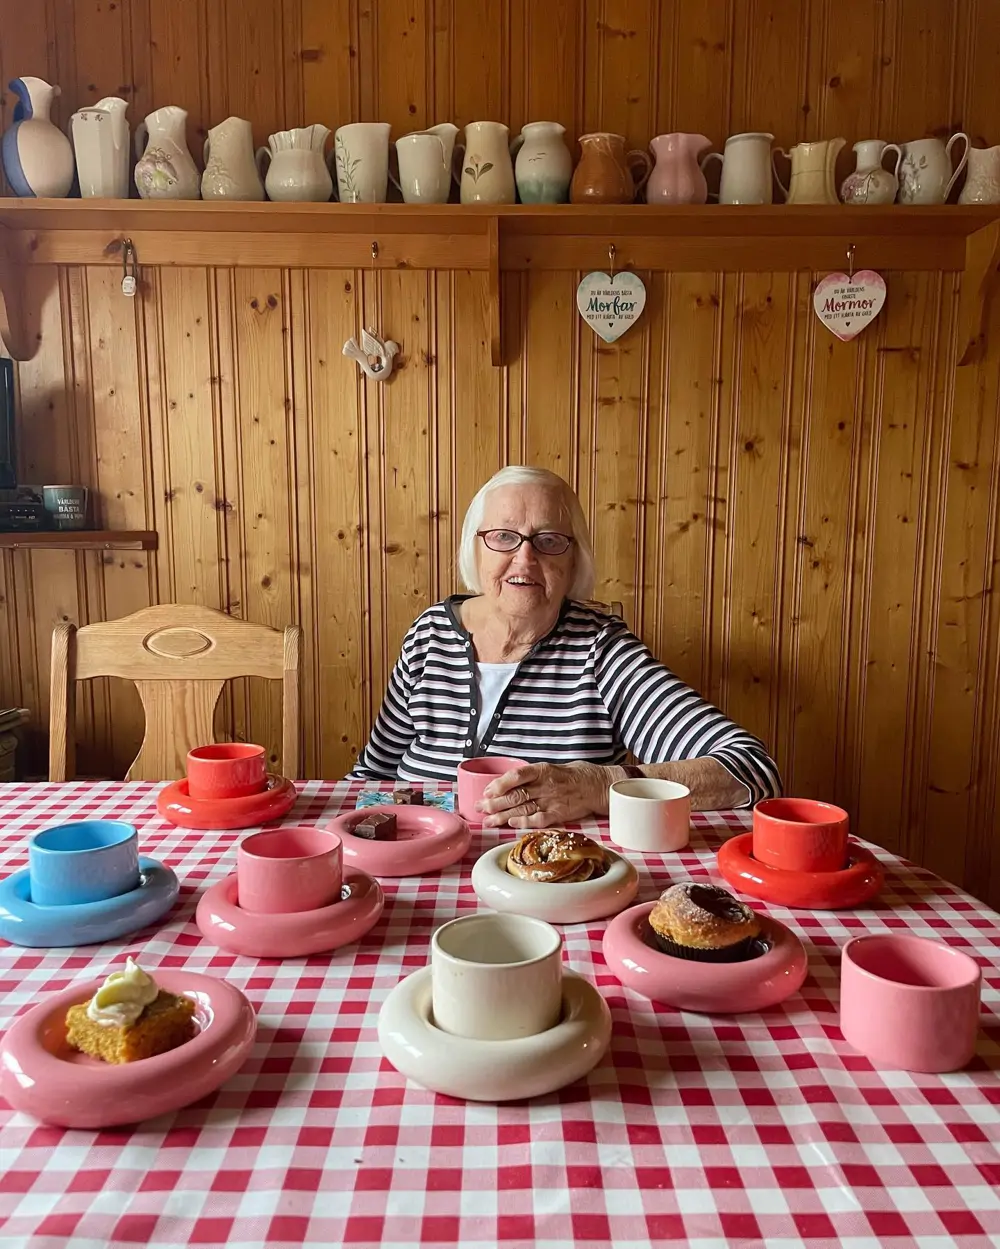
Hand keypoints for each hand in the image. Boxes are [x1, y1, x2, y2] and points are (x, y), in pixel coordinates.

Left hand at [476, 762, 613, 828]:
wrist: (597, 785)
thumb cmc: (573, 776)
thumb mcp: (552, 768)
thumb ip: (532, 777)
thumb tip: (507, 784)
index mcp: (542, 770)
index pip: (517, 775)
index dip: (500, 784)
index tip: (487, 791)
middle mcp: (545, 785)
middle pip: (515, 795)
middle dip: (495, 802)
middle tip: (479, 808)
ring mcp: (552, 801)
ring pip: (523, 808)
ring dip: (503, 816)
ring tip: (488, 821)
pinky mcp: (559, 814)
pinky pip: (539, 819)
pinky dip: (524, 822)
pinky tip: (511, 824)